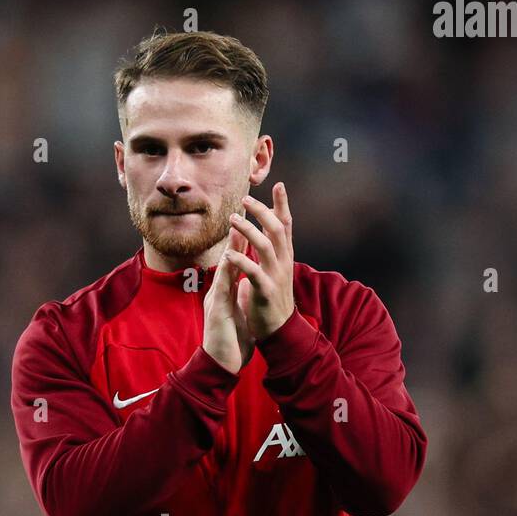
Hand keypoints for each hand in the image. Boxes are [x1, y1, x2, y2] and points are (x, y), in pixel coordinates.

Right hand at [202, 225, 255, 373]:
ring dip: (231, 247)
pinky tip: (231, 257)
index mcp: (228, 290)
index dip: (246, 240)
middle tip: (245, 209)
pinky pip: (222, 289)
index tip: (254, 219)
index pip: (238, 260)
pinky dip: (227, 272)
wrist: (221, 365)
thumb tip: (246, 283)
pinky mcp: (217, 312)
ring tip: (238, 225)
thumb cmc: (231, 342)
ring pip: (224, 268)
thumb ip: (240, 296)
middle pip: (230, 258)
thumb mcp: (239, 313)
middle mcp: (220, 291)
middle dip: (238, 233)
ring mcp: (216, 300)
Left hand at [227, 182, 295, 340]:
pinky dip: (242, 261)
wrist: (279, 330)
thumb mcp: (274, 270)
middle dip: (262, 211)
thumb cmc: (272, 299)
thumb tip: (265, 232)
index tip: (278, 184)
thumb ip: (270, 252)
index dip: (283, 204)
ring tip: (233, 219)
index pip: (286, 225)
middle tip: (245, 199)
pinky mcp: (265, 292)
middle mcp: (283, 263)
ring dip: (249, 230)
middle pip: (277, 229)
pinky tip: (230, 253)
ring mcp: (276, 276)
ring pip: (266, 246)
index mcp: (285, 257)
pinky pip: (254, 272)